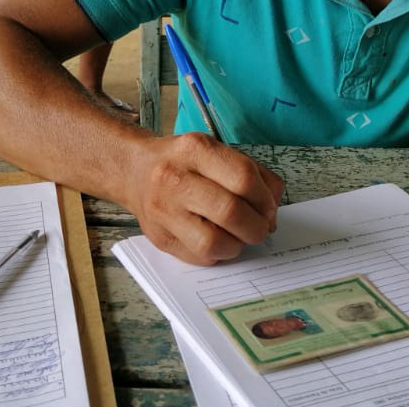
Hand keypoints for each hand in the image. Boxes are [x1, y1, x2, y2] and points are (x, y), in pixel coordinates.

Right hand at [128, 133, 284, 264]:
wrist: (136, 170)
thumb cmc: (186, 163)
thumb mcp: (218, 152)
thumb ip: (253, 176)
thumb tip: (272, 212)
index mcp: (195, 150)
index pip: (243, 178)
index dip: (265, 199)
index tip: (269, 207)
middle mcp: (174, 178)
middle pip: (230, 212)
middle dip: (256, 226)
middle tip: (261, 227)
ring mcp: (163, 211)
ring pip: (213, 243)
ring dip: (237, 245)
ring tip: (239, 236)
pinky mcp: (158, 237)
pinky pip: (198, 258)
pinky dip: (218, 254)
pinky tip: (218, 240)